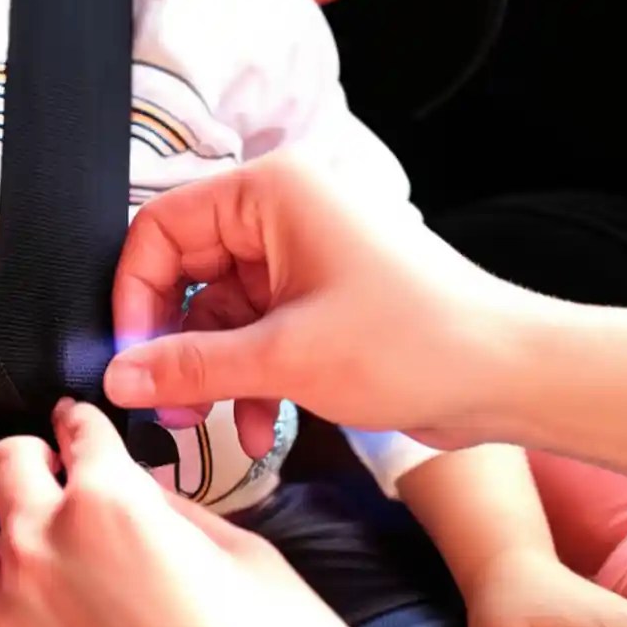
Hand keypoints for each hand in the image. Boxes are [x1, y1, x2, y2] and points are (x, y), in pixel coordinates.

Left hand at [0, 400, 383, 626]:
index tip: (81, 428)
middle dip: (24, 459)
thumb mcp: (258, 569)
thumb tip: (152, 497)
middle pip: (0, 467)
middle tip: (45, 474)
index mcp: (113, 508)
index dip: (83, 425)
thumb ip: (188, 519)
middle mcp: (44, 554)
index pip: (80, 434)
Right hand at [106, 148, 529, 452]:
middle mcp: (283, 217)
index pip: (162, 229)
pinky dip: (249, 384)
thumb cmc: (418, 341)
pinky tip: (261, 432)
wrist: (508, 376)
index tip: (129, 356)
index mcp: (271, 194)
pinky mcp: (317, 304)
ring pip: (219, 316)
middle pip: (186, 276)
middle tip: (163, 401)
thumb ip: (190, 366)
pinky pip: (255, 339)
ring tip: (207, 425)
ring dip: (211, 376)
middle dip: (172, 345)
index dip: (136, 295)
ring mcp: (301, 262)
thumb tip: (118, 375)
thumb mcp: (285, 357)